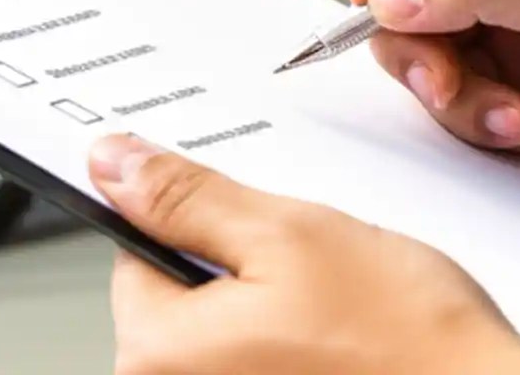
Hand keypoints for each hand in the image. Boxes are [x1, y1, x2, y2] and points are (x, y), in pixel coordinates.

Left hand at [89, 134, 519, 374]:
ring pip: (226, 330)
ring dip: (271, 308)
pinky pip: (259, 362)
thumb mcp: (286, 235)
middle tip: (309, 272)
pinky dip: (293, 346)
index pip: (133, 254)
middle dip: (238, 269)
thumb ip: (185, 198)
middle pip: (180, 297)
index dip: (198, 223)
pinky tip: (343, 344)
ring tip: (339, 311)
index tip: (245, 223)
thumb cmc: (406, 343)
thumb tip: (113, 165)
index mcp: (156, 357)